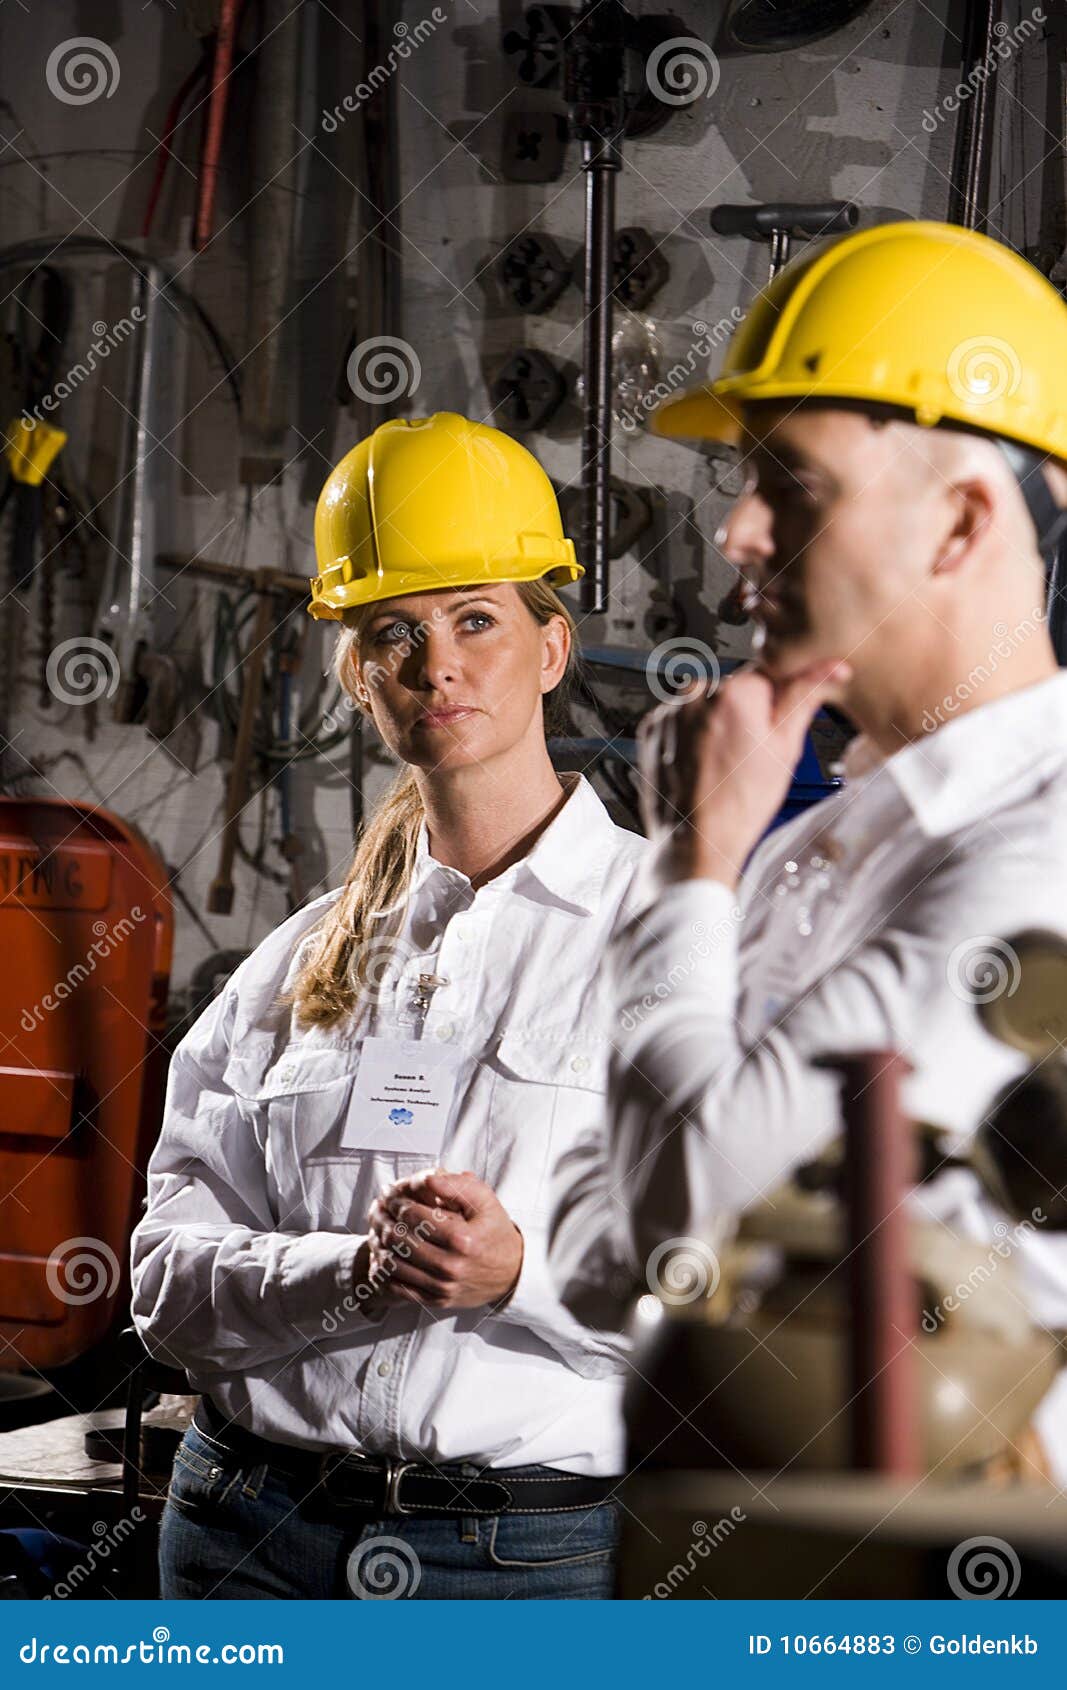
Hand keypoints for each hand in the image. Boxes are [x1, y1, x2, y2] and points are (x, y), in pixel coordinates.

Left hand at [367, 1167, 523, 1310]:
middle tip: (377, 1207)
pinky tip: (383, 1252)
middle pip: (398, 1239)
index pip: (413, 1216)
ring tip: (377, 1227)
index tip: (389, 1192)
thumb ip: (457, 1186)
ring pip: (393, 1264)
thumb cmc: (494, 1231)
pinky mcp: (436, 1300)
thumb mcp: (485, 1201)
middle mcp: (450, 1266)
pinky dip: (384, 1268)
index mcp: (462, 1239)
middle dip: (381, 1218)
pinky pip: (397, 1287)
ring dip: (378, 1242)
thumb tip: (428, 1177)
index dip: (395, 1201)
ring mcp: (442, 1286)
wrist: (512, 1273)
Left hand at [637, 660, 850, 887]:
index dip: (774, 708)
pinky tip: (701, 766)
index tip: (769, 734)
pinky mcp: (652, 730)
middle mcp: (697, 694)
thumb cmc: (740, 804)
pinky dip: (691, 738)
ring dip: (716, 726)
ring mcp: (669, 712)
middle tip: (747, 757)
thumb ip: (805, 696)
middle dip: (744, 716)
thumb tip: (831, 667)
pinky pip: (680, 722)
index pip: (767, 677)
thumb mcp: (786, 749)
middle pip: (734, 691)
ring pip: (706, 707)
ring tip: (722, 766)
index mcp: (735, 692)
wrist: (696, 841)